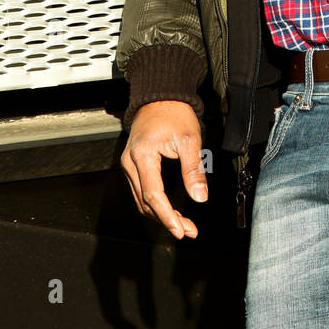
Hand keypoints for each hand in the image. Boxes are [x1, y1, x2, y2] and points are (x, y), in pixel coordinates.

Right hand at [120, 101, 207, 238]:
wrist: (161, 97)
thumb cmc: (174, 114)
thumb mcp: (189, 139)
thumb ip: (193, 169)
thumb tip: (200, 197)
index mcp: (141, 155)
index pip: (152, 194)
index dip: (167, 215)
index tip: (181, 230)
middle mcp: (129, 162)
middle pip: (145, 201)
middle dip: (166, 219)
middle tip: (188, 231)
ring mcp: (129, 164)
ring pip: (142, 199)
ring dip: (161, 215)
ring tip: (184, 225)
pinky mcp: (133, 165)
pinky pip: (142, 191)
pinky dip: (156, 204)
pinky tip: (171, 211)